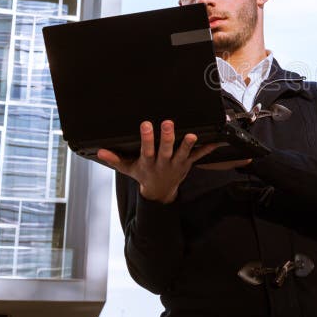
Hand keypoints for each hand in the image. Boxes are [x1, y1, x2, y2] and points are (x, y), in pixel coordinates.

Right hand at [97, 120, 250, 203]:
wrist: (159, 192)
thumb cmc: (143, 175)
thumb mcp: (127, 169)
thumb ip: (115, 159)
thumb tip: (100, 151)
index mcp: (148, 162)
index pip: (146, 149)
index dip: (146, 138)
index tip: (145, 125)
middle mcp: (163, 163)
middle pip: (165, 149)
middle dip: (166, 137)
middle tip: (167, 124)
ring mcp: (176, 164)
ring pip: (183, 153)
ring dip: (187, 145)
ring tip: (192, 135)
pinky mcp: (187, 164)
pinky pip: (198, 156)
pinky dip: (207, 149)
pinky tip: (215, 141)